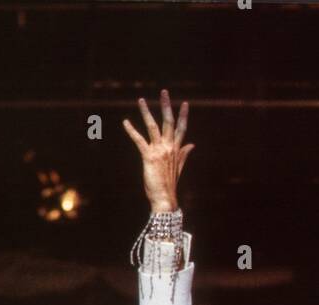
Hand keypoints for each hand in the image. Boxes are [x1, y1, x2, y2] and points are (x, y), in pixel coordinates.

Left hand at [122, 88, 193, 212]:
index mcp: (176, 149)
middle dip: (166, 106)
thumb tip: (192, 145)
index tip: (185, 103)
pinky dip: (132, 130)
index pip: (181, 129)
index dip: (183, 116)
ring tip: (141, 100)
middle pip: (168, 122)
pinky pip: (139, 140)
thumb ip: (184, 154)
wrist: (165, 198)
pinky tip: (125, 122)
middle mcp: (169, 147)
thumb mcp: (178, 167)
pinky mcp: (149, 156)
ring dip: (146, 112)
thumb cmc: (170, 185)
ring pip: (153, 127)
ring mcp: (159, 151)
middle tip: (164, 91)